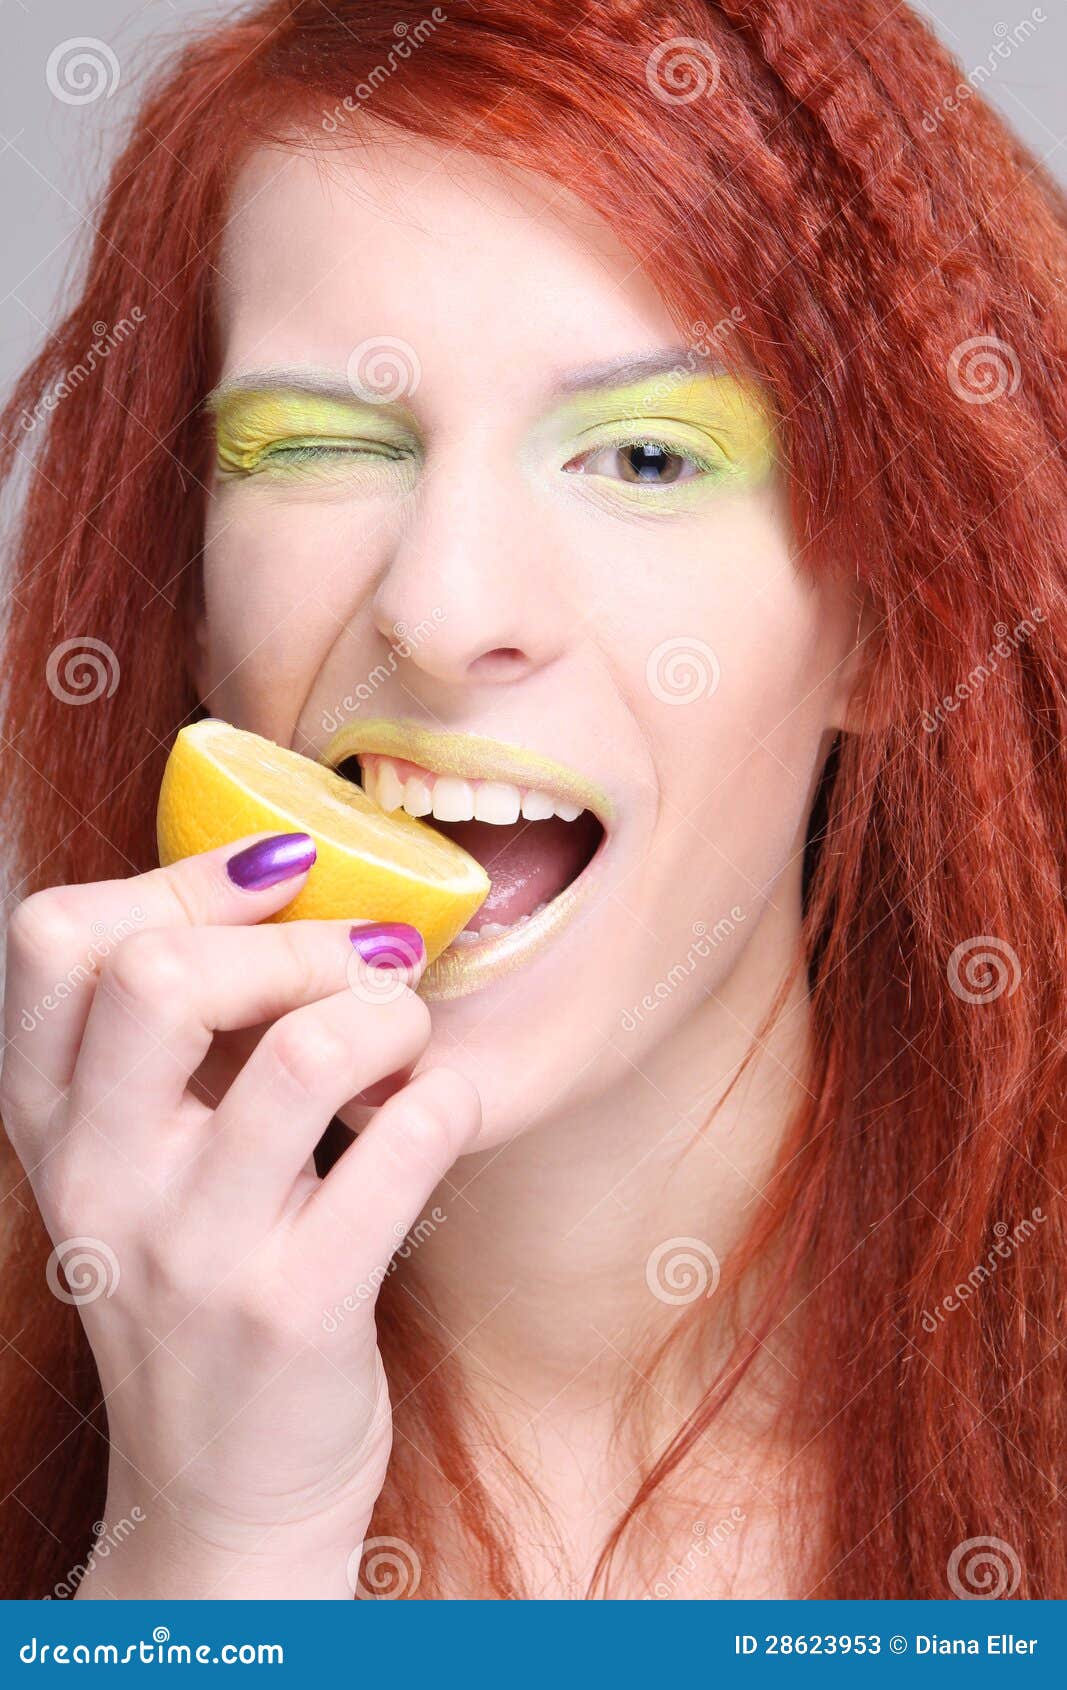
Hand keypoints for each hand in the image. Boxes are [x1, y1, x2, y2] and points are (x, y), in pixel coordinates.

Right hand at [0, 834, 479, 1597]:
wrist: (224, 1493)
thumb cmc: (205, 1284)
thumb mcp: (143, 1159)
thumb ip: (179, 1036)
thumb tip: (290, 882)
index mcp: (53, 1123)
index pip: (58, 937)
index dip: (180, 879)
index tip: (279, 884)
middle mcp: (102, 1181)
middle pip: (163, 974)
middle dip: (298, 941)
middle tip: (364, 966)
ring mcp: (196, 1253)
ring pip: (302, 1051)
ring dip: (388, 1013)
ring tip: (407, 1038)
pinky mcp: (297, 1311)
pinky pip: (401, 1147)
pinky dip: (446, 1097)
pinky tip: (440, 1109)